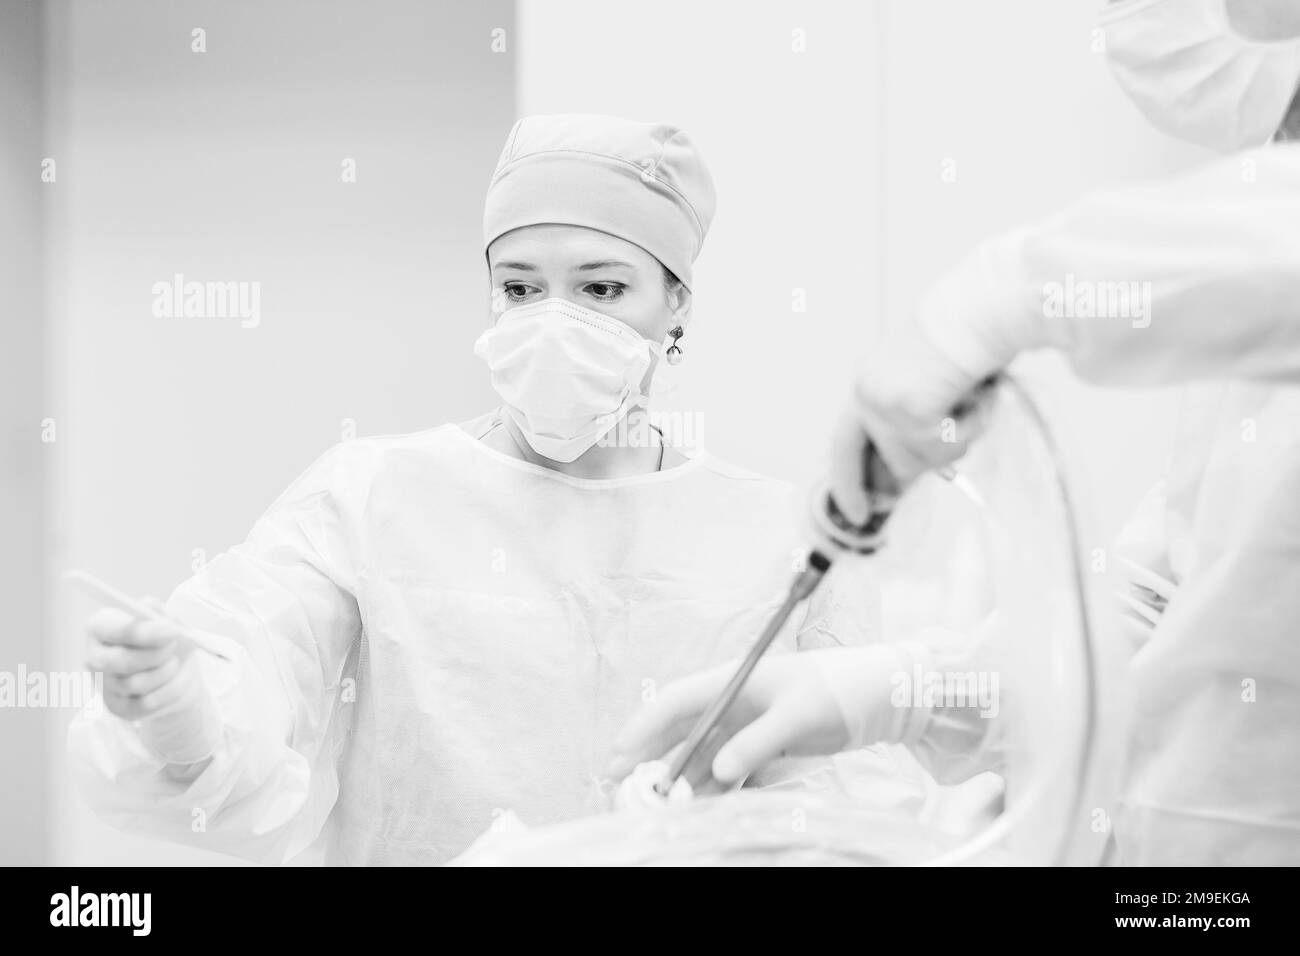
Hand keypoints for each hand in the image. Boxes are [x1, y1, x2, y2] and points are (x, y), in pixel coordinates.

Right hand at [86, 604, 187, 721]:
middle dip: (156, 654)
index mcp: (101, 626)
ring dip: (165, 672)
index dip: (143, 632)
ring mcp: (102, 684)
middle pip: (120, 661)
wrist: (177, 672)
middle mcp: (94, 655)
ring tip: (173, 663)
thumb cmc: (167, 640)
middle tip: (174, 646)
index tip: (171, 630)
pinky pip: (145, 704)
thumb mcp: (169, 621)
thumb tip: (153, 608)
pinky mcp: (117, 707)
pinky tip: (171, 681)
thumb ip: (160, 614)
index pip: (113, 630)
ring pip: (134, 684)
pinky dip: (167, 692)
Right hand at [610, 645, 914, 788]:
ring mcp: (747, 724)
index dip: (643, 727)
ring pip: (703, 754)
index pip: (676, 701)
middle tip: (628, 789)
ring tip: (666, 808)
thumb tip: (718, 772)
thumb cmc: (837, 689)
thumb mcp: (798, 714)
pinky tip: (704, 806)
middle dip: (653, 758)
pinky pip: (729, 768)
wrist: (878, 694)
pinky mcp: (763, 744)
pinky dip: (715, 787)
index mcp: (733, 682)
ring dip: (684, 779)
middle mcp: (733, 702)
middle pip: (682, 730)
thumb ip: (757, 742)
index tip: (619, 756)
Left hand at [830, 325, 992, 525]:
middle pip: (896, 463)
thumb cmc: (968, 337)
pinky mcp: (910, 413)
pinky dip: (973, 427)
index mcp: (867, 384)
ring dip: (960, 438)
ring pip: (926, 461)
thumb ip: (914, 419)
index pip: (845, 444)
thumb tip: (910, 471)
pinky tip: (977, 395)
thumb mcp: (929, 382)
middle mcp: (867, 395)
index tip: (854, 514)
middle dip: (922, 466)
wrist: (981, 307)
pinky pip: (948, 448)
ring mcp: (885, 406)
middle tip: (941, 455)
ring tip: (973, 397)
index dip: (848, 482)